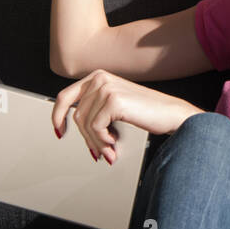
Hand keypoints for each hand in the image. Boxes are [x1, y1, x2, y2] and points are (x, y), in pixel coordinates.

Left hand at [51, 69, 202, 164]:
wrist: (172, 114)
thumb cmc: (148, 112)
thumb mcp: (115, 106)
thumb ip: (94, 109)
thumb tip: (75, 128)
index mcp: (98, 76)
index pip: (65, 97)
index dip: (57, 117)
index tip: (59, 132)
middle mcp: (100, 78)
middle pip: (76, 115)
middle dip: (86, 138)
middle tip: (97, 152)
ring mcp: (106, 88)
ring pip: (85, 124)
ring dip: (97, 143)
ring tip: (110, 151)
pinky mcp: (113, 100)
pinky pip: (96, 128)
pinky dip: (104, 140)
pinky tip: (115, 142)